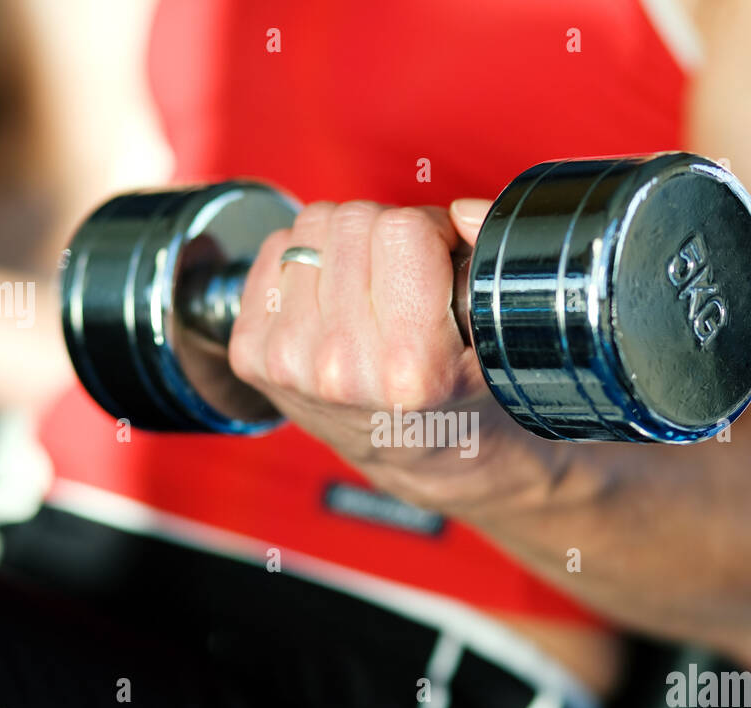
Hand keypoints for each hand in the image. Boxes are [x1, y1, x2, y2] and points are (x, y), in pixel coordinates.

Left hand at [226, 198, 561, 513]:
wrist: (417, 453)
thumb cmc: (461, 391)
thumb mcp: (498, 334)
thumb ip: (492, 256)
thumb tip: (458, 211)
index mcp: (411, 367)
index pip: (405, 228)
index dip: (430, 232)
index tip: (439, 263)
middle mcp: (342, 368)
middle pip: (353, 220)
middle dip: (385, 237)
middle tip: (403, 280)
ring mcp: (289, 362)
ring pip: (310, 228)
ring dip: (343, 247)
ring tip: (369, 292)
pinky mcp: (252, 355)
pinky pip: (273, 251)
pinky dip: (305, 263)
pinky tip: (331, 302)